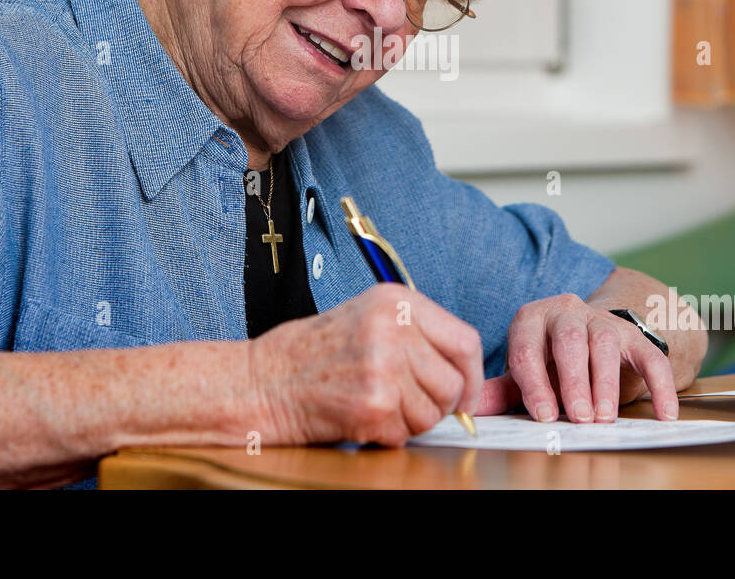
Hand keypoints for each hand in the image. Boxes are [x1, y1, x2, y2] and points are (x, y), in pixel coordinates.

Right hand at [247, 283, 484, 445]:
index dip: (472, 375)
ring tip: (375, 403)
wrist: (262, 381)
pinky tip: (359, 415)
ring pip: (433, 413)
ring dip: (410, 421)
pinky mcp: (374, 404)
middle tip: (406, 403)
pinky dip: (387, 434)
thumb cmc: (312, 353)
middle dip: (438, 404)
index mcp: (396, 301)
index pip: (465, 341)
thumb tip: (464, 372)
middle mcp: (394, 328)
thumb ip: (416, 334)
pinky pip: (406, 434)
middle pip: (453, 383)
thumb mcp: (368, 318)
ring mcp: (385, 367)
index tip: (465, 393)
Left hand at [476, 294, 678, 422]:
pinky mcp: (634, 335)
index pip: (528, 349)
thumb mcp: (525, 370)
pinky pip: (651, 356)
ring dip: (605, 383)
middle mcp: (566, 312)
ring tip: (603, 417)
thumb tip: (471, 408)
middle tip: (577, 416)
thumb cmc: (550, 359)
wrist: (593, 337)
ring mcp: (602, 320)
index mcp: (531, 319)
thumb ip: (502, 389)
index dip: (535, 383)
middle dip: (573, 380)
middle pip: (570, 341)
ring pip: (606, 344)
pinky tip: (664, 412)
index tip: (544, 414)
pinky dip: (660, 384)